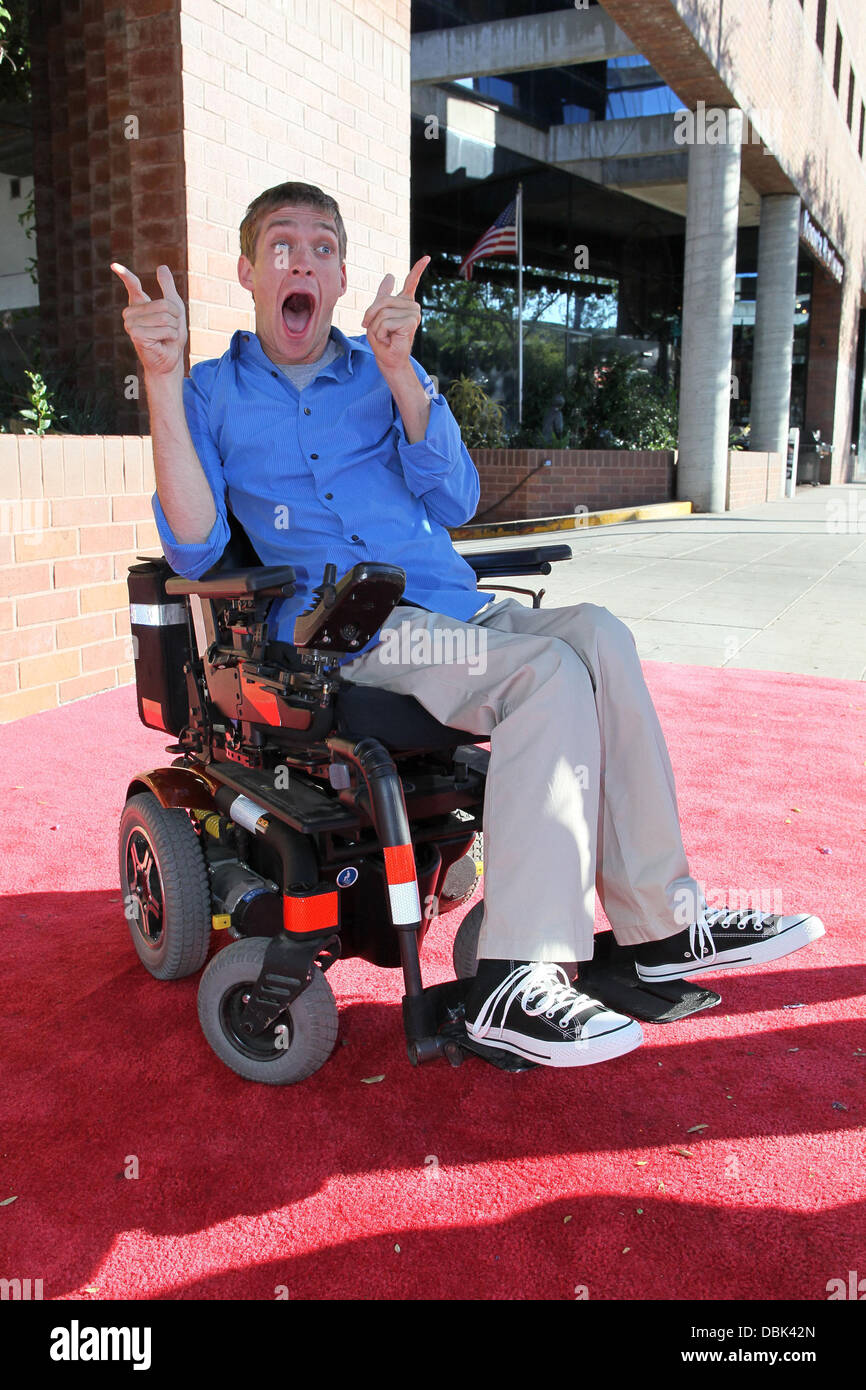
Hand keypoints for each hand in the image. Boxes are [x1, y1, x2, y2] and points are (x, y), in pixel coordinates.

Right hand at [111, 263, 187, 377]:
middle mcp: (131, 313)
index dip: (125, 275)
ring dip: (173, 329)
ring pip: (165, 317)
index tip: (113, 264)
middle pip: (164, 305)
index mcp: (139, 305)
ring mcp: (131, 324)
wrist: (169, 360)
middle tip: (169, 330)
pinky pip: (164, 329)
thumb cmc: (171, 337)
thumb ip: (168, 288)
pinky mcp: (136, 335)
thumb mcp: (175, 309)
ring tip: (165, 337)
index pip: (133, 285)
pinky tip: (162, 343)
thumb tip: (162, 267)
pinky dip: (170, 337)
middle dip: (175, 319)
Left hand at [361, 255, 429, 374]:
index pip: (411, 281)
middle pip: (383, 301)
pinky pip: (386, 321)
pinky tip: (390, 338)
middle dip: (372, 316)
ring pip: (383, 313)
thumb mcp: (377, 314)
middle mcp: (411, 305)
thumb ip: (383, 296)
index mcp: (404, 302)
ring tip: (384, 335)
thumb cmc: (383, 339)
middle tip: (373, 328)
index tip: (427, 258)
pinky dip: (381, 332)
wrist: (388, 358)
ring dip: (376, 327)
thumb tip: (390, 275)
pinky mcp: (411, 322)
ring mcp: (413, 313)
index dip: (418, 269)